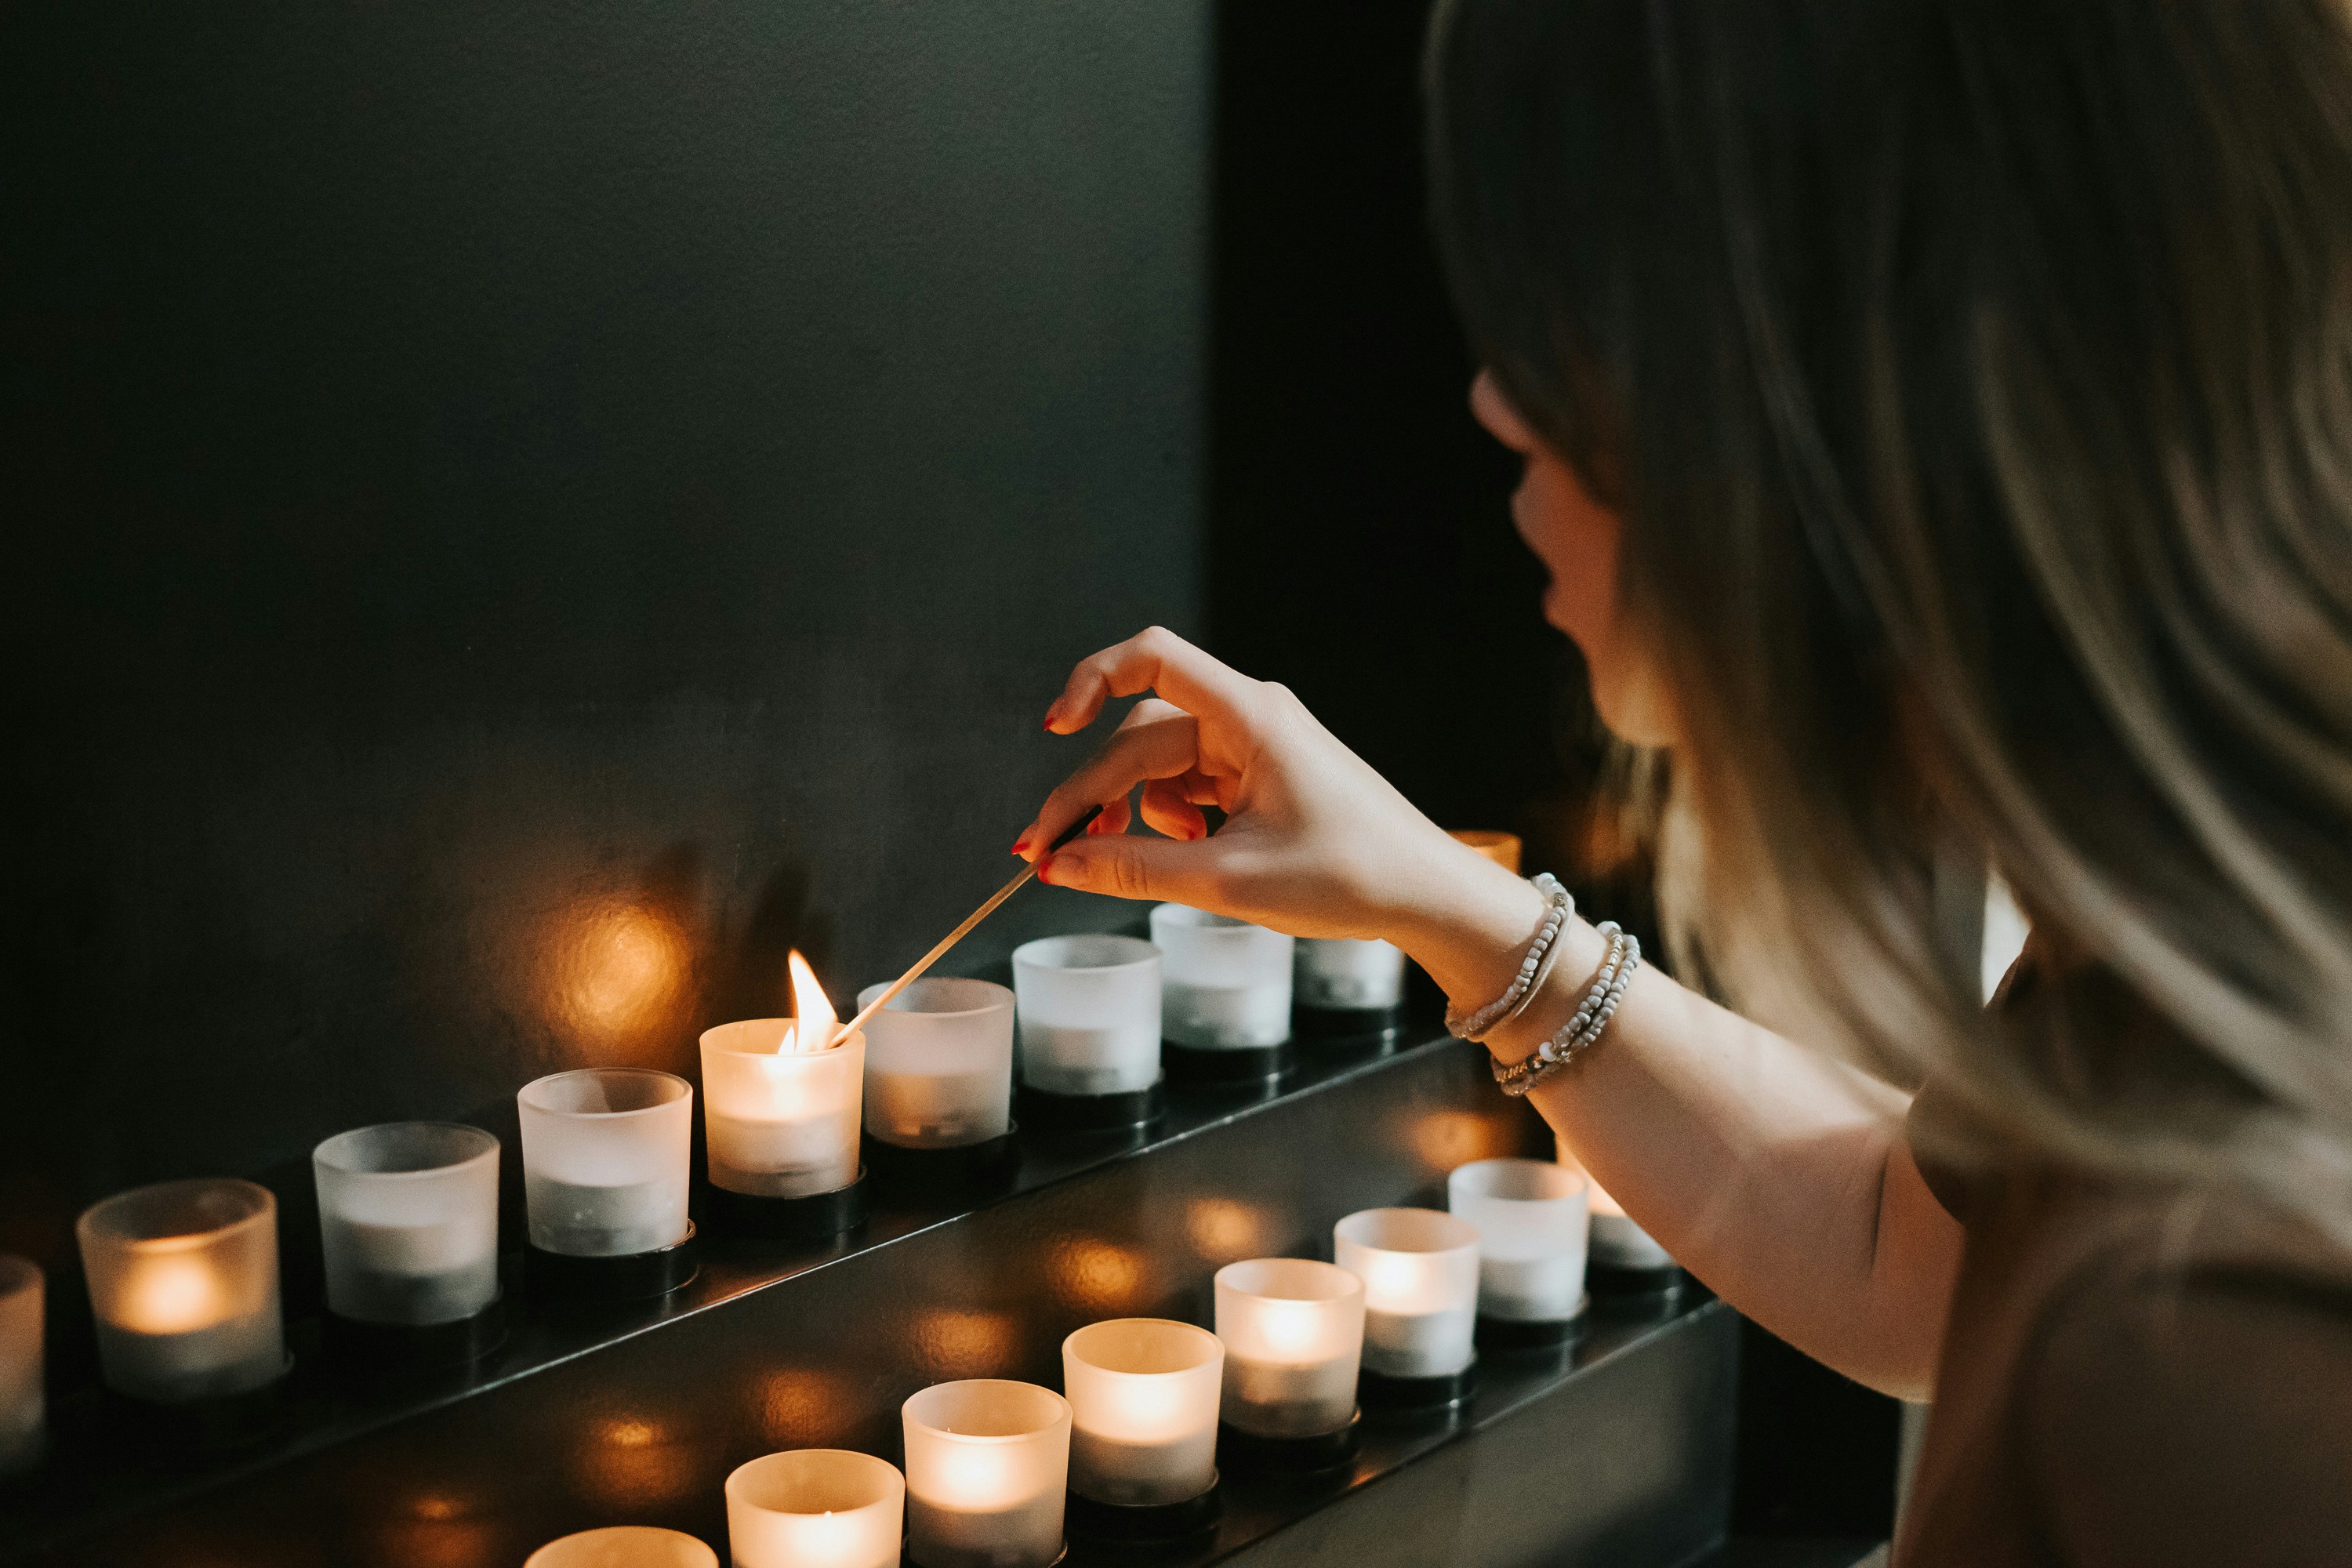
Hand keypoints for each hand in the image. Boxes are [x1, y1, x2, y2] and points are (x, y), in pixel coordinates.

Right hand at [1012, 628, 1541, 967]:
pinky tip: (1187, 856)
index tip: (1055, 729)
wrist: (1426, 895)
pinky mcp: (1258, 777)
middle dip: (1092, 794)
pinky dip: (1169, 821)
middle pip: (1139, 737)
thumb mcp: (1230, 879)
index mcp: (1249, 717)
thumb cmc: (1352, 875)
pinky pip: (1189, 785)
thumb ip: (1137, 867)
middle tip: (1046, 852)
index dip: (1091, 680)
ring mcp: (1253, 747)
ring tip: (1130, 863)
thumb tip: (1062, 863)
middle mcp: (1248, 719)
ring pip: (1159, 765)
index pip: (1151, 660)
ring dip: (1132, 812)